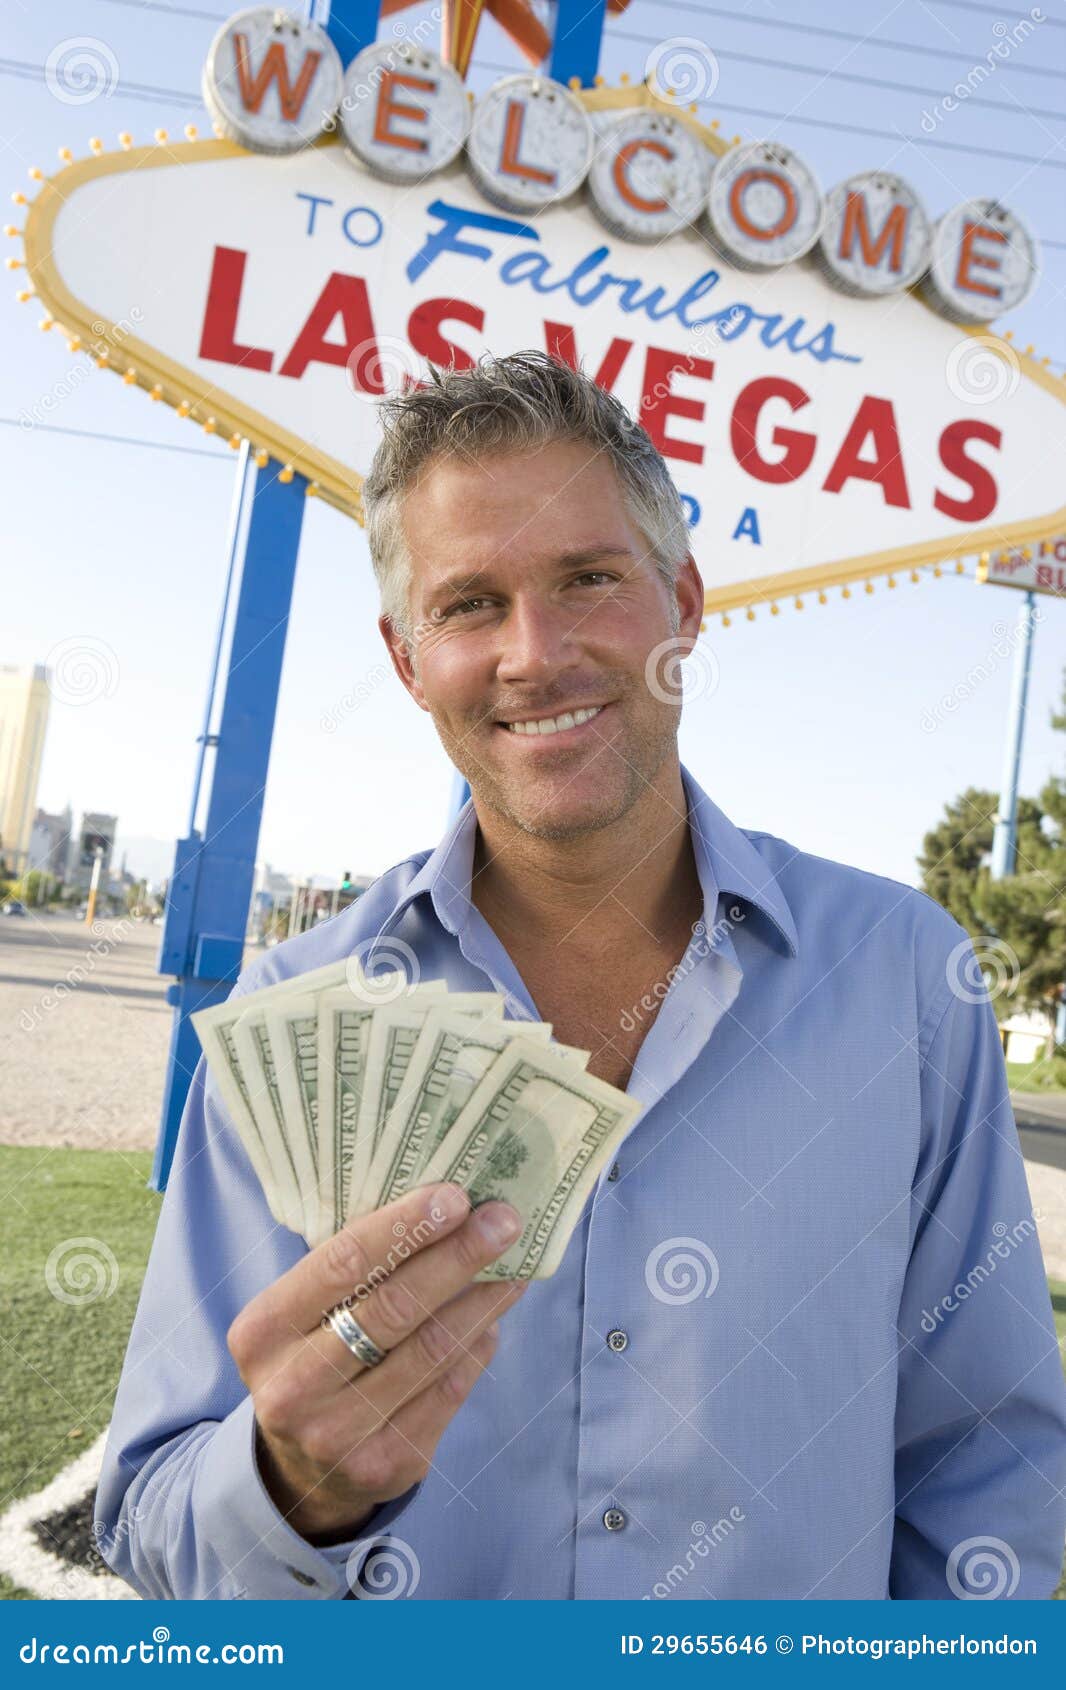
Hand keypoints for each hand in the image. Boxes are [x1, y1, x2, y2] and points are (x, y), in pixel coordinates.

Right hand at [227, 1182, 524, 1544]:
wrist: (303, 1469)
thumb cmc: (314, 1356)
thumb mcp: (304, 1313)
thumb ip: (357, 1269)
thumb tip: (447, 1210)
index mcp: (263, 1331)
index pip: (342, 1264)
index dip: (404, 1227)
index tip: (456, 1197)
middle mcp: (293, 1386)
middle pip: (393, 1308)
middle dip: (457, 1257)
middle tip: (503, 1220)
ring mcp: (338, 1433)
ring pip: (430, 1350)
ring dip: (482, 1300)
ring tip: (514, 1264)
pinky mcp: (387, 1464)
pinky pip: (448, 1389)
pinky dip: (479, 1344)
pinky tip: (496, 1315)